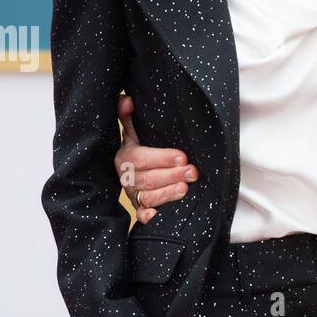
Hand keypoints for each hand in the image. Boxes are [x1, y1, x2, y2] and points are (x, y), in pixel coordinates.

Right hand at [115, 94, 198, 223]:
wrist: (133, 170)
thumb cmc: (138, 148)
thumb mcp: (134, 132)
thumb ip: (128, 116)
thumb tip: (128, 100)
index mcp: (125, 157)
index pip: (142, 158)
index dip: (162, 158)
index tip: (182, 157)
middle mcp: (126, 177)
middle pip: (147, 179)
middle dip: (171, 175)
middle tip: (192, 172)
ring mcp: (132, 194)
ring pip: (147, 197)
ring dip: (166, 194)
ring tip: (184, 189)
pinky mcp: (140, 208)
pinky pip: (141, 215)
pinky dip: (148, 216)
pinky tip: (157, 215)